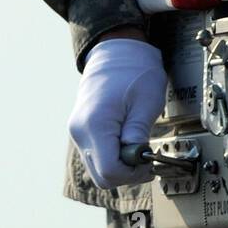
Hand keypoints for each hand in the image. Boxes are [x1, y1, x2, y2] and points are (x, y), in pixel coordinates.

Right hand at [68, 38, 167, 187]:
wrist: (116, 52)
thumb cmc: (135, 71)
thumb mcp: (146, 100)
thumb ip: (138, 131)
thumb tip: (137, 159)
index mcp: (96, 124)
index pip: (109, 170)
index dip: (132, 174)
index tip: (150, 164)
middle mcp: (80, 132)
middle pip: (101, 175)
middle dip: (126, 174)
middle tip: (147, 161)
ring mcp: (78, 132)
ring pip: (97, 168)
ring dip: (119, 167)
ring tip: (139, 151)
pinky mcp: (81, 131)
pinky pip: (95, 156)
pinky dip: (112, 157)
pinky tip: (128, 145)